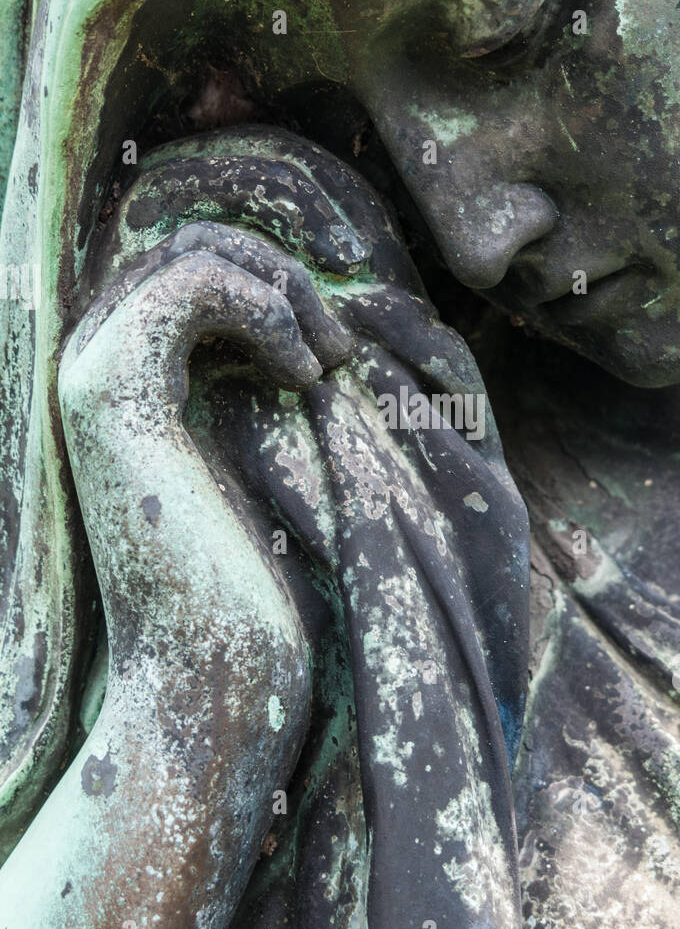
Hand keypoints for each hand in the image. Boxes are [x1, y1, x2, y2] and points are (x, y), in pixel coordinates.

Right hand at [0, 224, 352, 928]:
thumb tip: (307, 318)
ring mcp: (94, 379)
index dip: (270, 285)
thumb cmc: (256, 587)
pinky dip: (263, 306)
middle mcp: (94, 371)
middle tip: (335, 350)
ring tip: (324, 359)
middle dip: (280, 278)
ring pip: (190, 253)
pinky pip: (189, 285)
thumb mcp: (265, 458)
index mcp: (125, 385)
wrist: (219, 680)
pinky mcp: (117, 398)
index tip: (329, 351)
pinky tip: (306, 370)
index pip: (190, 271)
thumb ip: (255, 381)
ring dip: (279, 289)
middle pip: (190, 248)